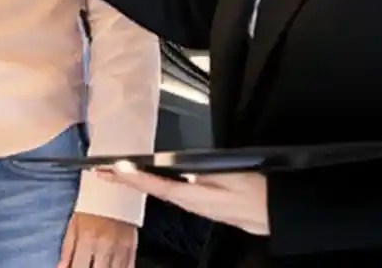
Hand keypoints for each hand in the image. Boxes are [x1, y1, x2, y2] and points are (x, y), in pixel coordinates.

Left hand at [58, 212, 136, 267]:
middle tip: (89, 266)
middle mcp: (105, 246)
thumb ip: (67, 250)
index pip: (79, 267)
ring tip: (99, 266)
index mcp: (87, 239)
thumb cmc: (90, 208)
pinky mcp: (133, 248)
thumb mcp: (74, 225)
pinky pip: (128, 267)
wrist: (115, 191)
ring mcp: (121, 248)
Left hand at [96, 163, 269, 235]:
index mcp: (197, 197)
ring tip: (118, 174)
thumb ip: (206, 174)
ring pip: (162, 193)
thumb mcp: (233, 176)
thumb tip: (184, 171)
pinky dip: (156, 186)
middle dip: (126, 182)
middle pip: (153, 191)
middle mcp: (193, 205)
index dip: (134, 178)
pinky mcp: (205, 206)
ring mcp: (198, 207)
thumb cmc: (260, 193)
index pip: (157, 186)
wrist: (280, 213)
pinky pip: (174, 195)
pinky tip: (150, 181)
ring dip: (139, 183)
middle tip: (102, 172)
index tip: (114, 169)